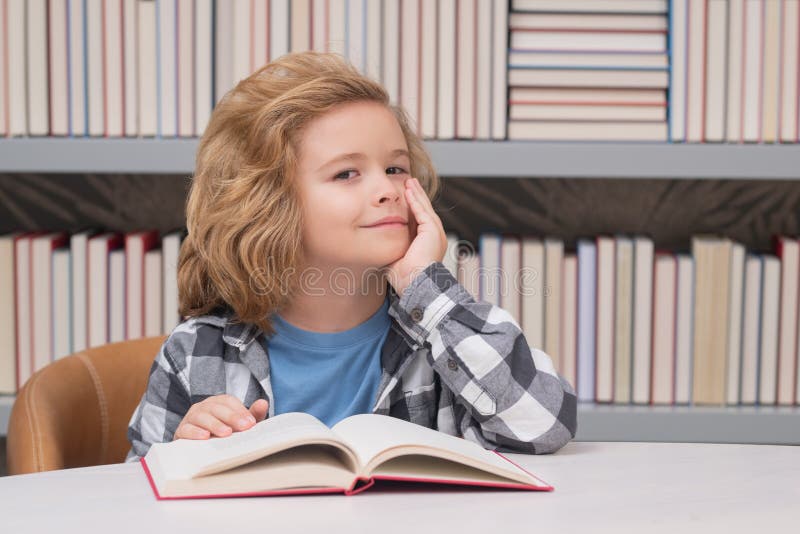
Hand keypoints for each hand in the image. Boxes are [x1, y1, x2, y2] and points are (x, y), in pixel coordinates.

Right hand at [173, 395, 268, 439]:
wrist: (196, 448)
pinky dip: (194, 432)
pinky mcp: (181, 430)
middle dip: (231, 417)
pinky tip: (204, 437)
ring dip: (215, 424)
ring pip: (202, 416)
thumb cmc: (221, 434)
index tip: (251, 423)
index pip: (228, 402)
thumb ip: (252, 415)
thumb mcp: (238, 425)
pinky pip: (186, 429)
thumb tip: (263, 402)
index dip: (240, 411)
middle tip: (244, 427)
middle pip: (217, 408)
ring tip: (226, 433)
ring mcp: (191, 417)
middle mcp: (204, 407)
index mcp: (218, 403)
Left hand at [385, 177, 447, 296]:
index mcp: (427, 244)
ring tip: (409, 182)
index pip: (419, 221)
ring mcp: (436, 234)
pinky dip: (415, 200)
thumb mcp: (396, 258)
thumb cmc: (404, 279)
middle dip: (416, 196)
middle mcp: (434, 238)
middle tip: (409, 183)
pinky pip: (422, 211)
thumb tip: (377, 242)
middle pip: (424, 211)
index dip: (412, 208)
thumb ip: (391, 248)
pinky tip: (408, 191)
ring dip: (416, 194)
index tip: (404, 198)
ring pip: (424, 208)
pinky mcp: (432, 231)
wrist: (414, 284)